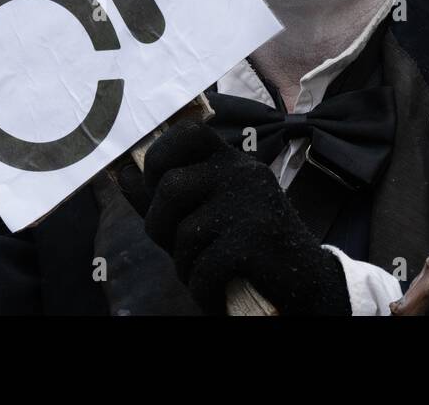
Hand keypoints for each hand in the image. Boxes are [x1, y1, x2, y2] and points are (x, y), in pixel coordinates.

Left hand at [134, 122, 350, 315]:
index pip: (188, 134)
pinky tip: (216, 294)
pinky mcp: (255, 240)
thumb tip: (121, 173)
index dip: (159, 156)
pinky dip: (203, 290)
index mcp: (232, 162)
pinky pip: (203, 267)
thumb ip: (165, 197)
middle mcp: (244, 174)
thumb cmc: (247, 248)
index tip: (155, 185)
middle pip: (171, 187)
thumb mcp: (205, 216)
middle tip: (177, 249)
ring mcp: (252, 204)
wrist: (308, 282)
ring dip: (185, 266)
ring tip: (205, 274)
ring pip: (185, 234)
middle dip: (160, 227)